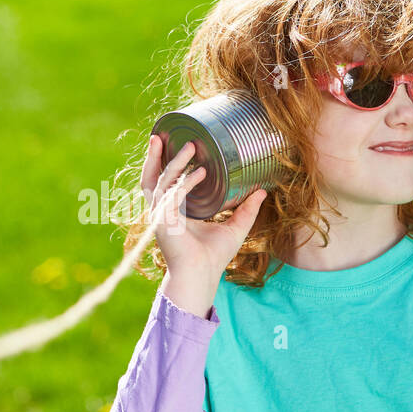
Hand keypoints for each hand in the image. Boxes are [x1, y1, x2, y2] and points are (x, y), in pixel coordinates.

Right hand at [140, 133, 266, 279]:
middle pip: (150, 177)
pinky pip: (172, 196)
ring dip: (173, 162)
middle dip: (153, 156)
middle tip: (161, 135)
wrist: (202, 276)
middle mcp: (162, 211)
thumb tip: (262, 192)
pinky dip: (185, 183)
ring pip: (160, 181)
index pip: (162, 181)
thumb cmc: (213, 257)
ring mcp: (160, 216)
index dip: (163, 162)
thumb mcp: (235, 227)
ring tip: (190, 146)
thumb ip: (246, 209)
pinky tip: (200, 173)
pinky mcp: (163, 222)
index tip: (171, 142)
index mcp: (173, 210)